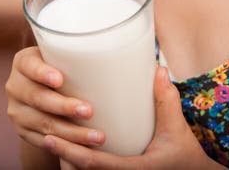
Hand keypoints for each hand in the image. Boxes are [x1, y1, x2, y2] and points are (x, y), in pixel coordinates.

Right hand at [5, 46, 105, 150]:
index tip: (60, 79)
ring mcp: (17, 111)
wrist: (42, 87)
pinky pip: (44, 142)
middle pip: (38, 98)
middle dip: (64, 107)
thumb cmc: (63, 65)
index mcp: (23, 62)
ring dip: (72, 133)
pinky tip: (84, 148)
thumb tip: (128, 53)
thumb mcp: (62, 54)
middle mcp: (15, 86)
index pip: (30, 66)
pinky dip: (66, 146)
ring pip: (44, 124)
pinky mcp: (23, 131)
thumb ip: (81, 54)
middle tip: (89, 111)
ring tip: (97, 137)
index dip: (42, 73)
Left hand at [42, 66, 221, 168]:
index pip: (94, 165)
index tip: (51, 136)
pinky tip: (69, 150)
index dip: (70, 152)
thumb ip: (167, 100)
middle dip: (62, 155)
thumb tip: (158, 68)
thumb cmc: (184, 155)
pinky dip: (80, 165)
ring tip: (50, 137)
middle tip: (44, 133)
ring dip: (68, 160)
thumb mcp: (176, 129)